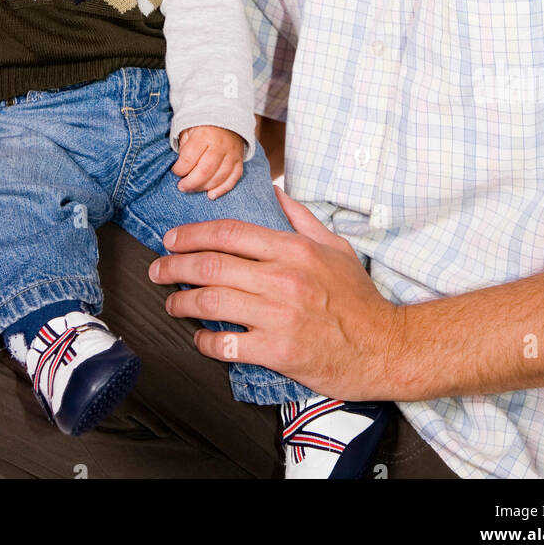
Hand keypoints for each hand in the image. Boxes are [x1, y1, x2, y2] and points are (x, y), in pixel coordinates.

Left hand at [148, 186, 407, 399]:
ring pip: (212, 303)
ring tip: (171, 302)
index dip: (193, 234)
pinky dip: (206, 341)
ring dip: (182, 302)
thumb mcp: (336, 247)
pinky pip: (228, 344)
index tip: (173, 239)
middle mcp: (284, 279)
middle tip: (158, 270)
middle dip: (175, 266)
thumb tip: (276, 192)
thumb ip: (302, 218)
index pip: (230, 233)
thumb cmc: (358, 298)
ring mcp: (280, 316)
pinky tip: (200, 337)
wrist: (385, 347)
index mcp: (294, 250)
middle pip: (212, 265)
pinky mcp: (279, 352)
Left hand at [172, 126, 245, 199]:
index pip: (189, 158)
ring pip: (219, 177)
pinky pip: (233, 178)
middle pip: (205, 171)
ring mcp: (232, 154)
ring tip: (193, 188)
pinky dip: (222, 189)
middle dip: (190, 183)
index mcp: (204, 135)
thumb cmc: (203, 125)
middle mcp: (220, 145)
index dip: (179, 169)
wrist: (227, 115)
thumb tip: (180, 167)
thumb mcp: (189, 128)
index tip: (175, 171)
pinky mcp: (239, 160)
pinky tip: (211, 195)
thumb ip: (184, 147)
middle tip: (182, 186)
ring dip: (204, 187)